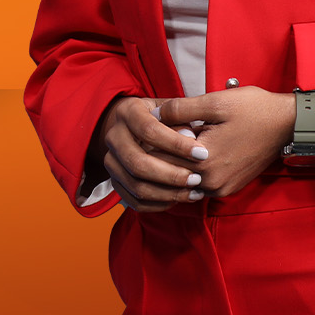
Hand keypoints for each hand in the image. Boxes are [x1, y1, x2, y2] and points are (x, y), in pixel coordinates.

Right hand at [93, 95, 209, 212]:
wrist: (136, 128)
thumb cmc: (161, 118)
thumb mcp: (170, 111)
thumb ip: (180, 120)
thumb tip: (191, 138)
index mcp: (127, 112)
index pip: (149, 130)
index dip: (176, 144)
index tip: (203, 154)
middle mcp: (113, 136)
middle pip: (138, 163)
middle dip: (171, 175)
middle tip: (197, 179)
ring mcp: (111, 161)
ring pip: (136, 186)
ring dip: (168, 193)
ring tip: (193, 192)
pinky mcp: (115, 181)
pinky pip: (135, 201)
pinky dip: (159, 204)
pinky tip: (178, 198)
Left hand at [156, 90, 295, 198]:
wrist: (285, 124)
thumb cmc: (252, 109)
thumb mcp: (214, 101)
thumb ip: (180, 109)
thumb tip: (152, 114)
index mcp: (206, 162)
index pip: (161, 158)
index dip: (151, 140)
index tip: (147, 124)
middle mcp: (212, 183)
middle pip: (170, 171)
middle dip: (160, 151)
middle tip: (155, 130)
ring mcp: (222, 189)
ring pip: (184, 179)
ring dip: (175, 162)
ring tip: (173, 138)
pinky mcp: (229, 188)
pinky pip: (200, 182)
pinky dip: (190, 169)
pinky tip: (190, 148)